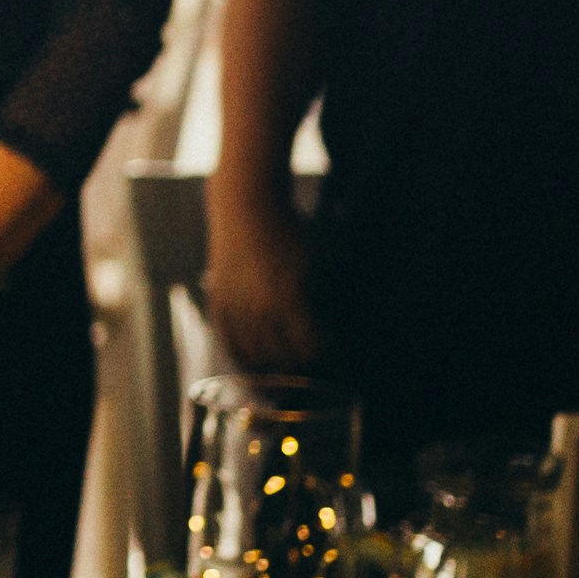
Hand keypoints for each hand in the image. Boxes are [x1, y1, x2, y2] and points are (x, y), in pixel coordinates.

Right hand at [201, 195, 321, 376]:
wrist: (247, 206)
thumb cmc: (292, 229)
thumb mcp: (325, 255)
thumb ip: (339, 288)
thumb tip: (360, 314)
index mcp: (289, 299)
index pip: (311, 348)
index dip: (326, 356)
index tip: (336, 355)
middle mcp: (259, 309)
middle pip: (283, 359)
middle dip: (302, 367)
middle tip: (315, 365)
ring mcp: (235, 308)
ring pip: (254, 356)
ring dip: (273, 368)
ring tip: (288, 371)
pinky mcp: (218, 303)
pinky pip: (228, 342)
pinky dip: (242, 358)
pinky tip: (255, 365)